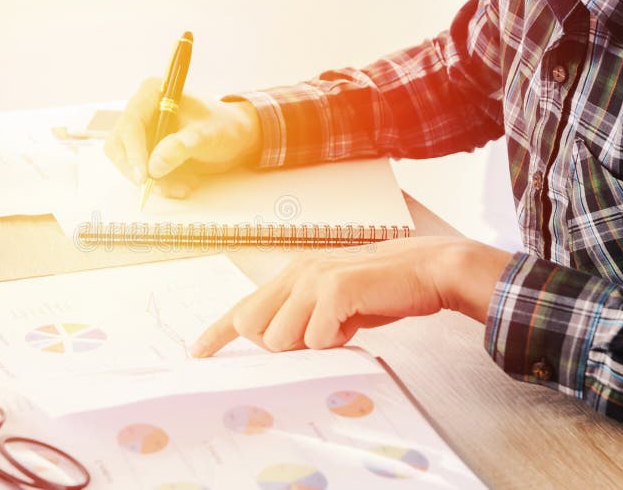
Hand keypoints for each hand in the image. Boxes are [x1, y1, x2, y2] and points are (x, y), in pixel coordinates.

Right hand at [104, 78, 261, 197]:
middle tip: (162, 188)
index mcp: (152, 95)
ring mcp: (142, 132)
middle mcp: (141, 111)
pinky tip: (183, 184)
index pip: (131, 124)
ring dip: (154, 181)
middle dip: (140, 171)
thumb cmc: (223, 127)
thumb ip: (180, 147)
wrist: (235, 137)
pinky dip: (160, 184)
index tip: (144, 176)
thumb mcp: (206, 135)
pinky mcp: (147, 150)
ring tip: (184, 186)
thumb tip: (154, 165)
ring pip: (129, 164)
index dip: (133, 152)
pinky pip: (142, 172)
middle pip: (120, 146)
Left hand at [190, 237, 512, 356]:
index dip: (217, 332)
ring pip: (280, 339)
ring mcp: (314, 279)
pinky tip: (354, 325)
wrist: (425, 269)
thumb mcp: (331, 303)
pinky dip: (335, 343)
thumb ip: (302, 317)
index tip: (197, 352)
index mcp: (292, 274)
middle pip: (253, 327)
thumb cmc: (378, 290)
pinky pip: (315, 339)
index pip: (244, 307)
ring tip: (340, 328)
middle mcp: (296, 272)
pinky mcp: (335, 289)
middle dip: (277, 347)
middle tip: (317, 338)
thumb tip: (276, 346)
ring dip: (309, 346)